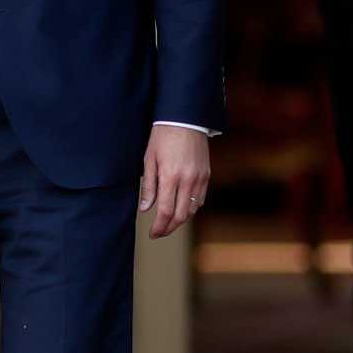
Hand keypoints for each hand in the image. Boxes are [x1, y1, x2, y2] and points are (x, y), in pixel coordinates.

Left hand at [140, 124, 209, 239]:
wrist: (185, 119)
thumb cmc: (162, 137)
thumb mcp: (149, 160)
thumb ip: (148, 186)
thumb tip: (146, 208)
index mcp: (170, 177)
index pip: (166, 212)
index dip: (159, 227)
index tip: (153, 233)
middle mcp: (187, 180)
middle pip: (181, 216)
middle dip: (169, 228)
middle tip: (160, 232)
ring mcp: (200, 178)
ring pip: (193, 210)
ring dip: (181, 220)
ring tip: (169, 222)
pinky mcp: (207, 175)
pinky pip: (200, 199)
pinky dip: (191, 208)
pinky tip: (182, 208)